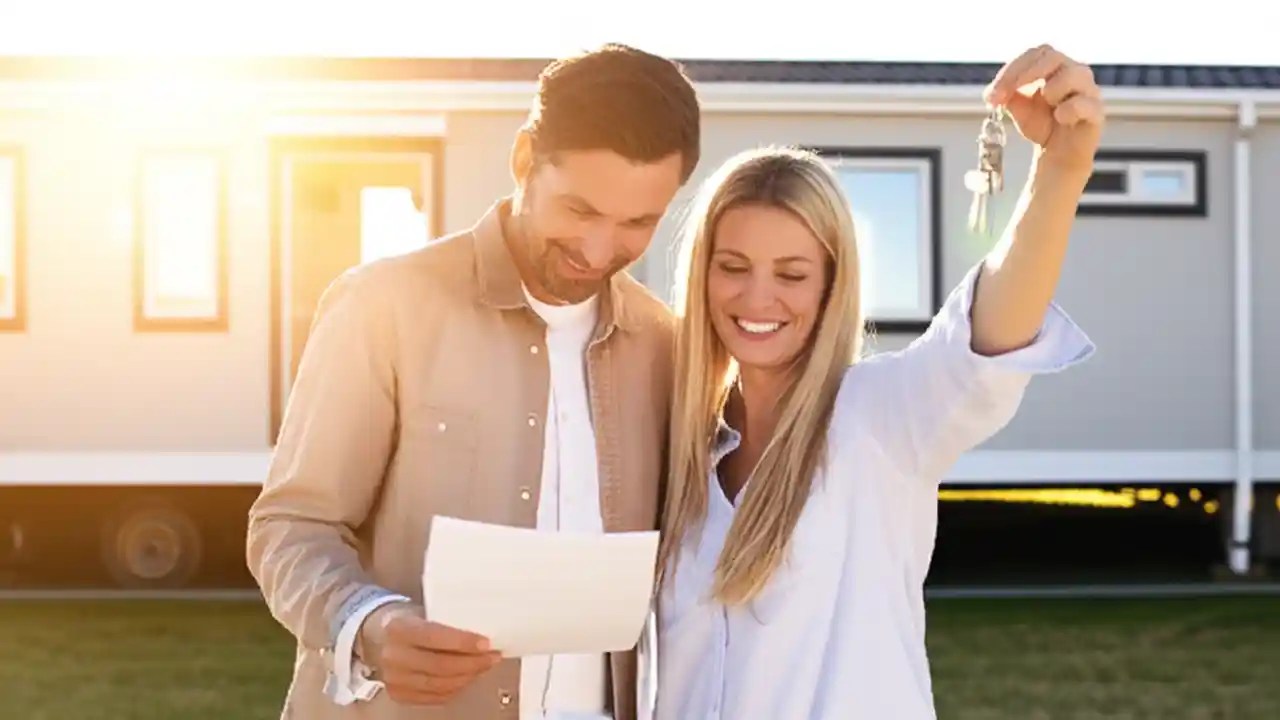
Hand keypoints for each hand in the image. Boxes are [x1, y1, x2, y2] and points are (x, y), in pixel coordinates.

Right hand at [359, 603, 501, 705]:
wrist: (376, 637)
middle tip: (492, 656)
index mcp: (398, 628)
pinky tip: (467, 677)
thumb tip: (485, 629)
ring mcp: (394, 679)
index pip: (434, 637)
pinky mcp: (399, 694)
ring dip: (467, 677)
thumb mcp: (421, 611)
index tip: (485, 643)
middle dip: (472, 663)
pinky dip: (455, 688)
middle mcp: (393, 656)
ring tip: (483, 666)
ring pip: (439, 684)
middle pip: (440, 666)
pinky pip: (434, 696)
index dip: (463, 642)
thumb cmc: (406, 620)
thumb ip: (446, 621)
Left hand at [984, 44, 1105, 173]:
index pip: (1035, 54)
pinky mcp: (1096, 113)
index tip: (993, 93)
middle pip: (1053, 57)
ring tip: (1047, 104)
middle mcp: (1074, 73)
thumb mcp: (1017, 106)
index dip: (1013, 69)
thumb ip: (1005, 94)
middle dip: (1024, 75)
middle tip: (1004, 97)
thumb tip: (991, 93)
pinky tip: (1060, 117)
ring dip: (1051, 89)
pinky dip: (1069, 109)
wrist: (1058, 152)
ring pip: (1073, 75)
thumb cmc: (1041, 123)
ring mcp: (1089, 91)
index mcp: (1054, 67)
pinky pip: (1085, 103)